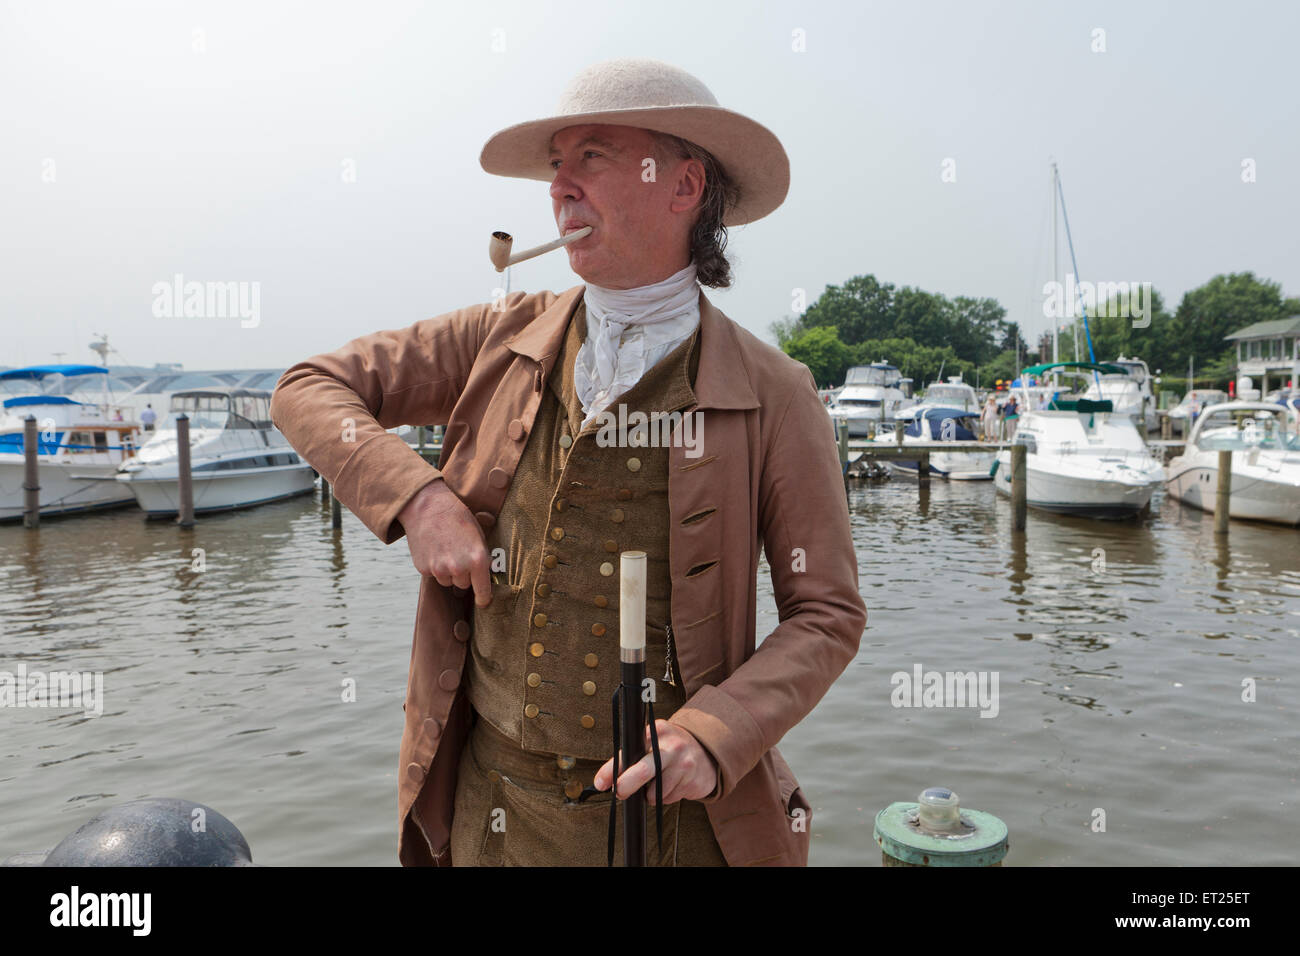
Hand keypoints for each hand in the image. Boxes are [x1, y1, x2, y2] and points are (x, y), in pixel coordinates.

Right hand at [397, 478, 491, 606]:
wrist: (428, 507)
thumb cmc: (458, 518)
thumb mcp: (478, 535)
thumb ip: (482, 557)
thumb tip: (486, 575)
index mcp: (477, 560)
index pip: (483, 590)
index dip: (483, 598)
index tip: (483, 603)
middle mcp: (459, 568)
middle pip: (463, 585)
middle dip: (463, 574)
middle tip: (458, 555)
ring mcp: (440, 569)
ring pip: (447, 581)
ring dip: (448, 571)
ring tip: (445, 549)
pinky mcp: (424, 569)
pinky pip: (433, 575)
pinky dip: (434, 566)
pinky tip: (434, 548)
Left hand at [593, 720, 717, 804]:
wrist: (707, 752)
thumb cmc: (670, 749)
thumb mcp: (653, 743)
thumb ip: (632, 756)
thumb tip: (605, 781)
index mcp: (656, 732)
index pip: (630, 751)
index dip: (612, 769)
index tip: (600, 782)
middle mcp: (671, 746)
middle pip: (643, 770)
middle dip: (627, 785)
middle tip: (619, 793)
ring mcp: (684, 763)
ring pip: (655, 792)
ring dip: (651, 794)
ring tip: (661, 780)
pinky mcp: (693, 781)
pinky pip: (669, 798)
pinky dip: (667, 796)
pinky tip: (675, 783)